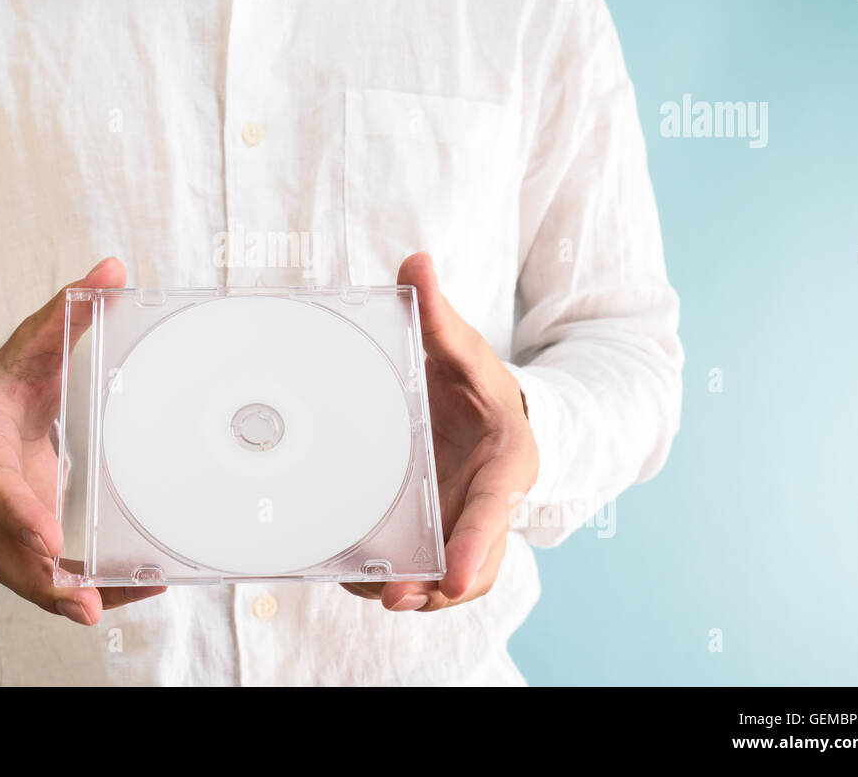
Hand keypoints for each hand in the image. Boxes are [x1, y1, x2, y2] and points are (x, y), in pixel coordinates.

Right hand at [0, 257, 165, 624]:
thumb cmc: (14, 378)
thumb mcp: (35, 341)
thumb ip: (69, 310)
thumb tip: (113, 267)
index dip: (20, 510)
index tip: (51, 535)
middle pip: (5, 546)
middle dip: (41, 578)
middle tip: (83, 602)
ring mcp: (3, 522)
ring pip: (25, 572)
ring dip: (65, 596)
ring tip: (112, 608)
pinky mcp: (26, 539)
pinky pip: (48, 574)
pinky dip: (85, 589)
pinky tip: (134, 591)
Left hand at [342, 252, 538, 611]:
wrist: (481, 412)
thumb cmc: (474, 383)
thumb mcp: (461, 348)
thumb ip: (439, 314)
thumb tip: (416, 259)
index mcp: (505, 463)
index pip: (494, 511)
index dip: (476, 544)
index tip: (453, 574)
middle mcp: (486, 505)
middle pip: (474, 564)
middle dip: (440, 589)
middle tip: (397, 598)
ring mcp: (460, 526)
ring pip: (447, 580)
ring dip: (412, 595)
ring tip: (368, 592)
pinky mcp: (435, 536)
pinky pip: (419, 570)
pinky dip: (391, 580)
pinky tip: (353, 577)